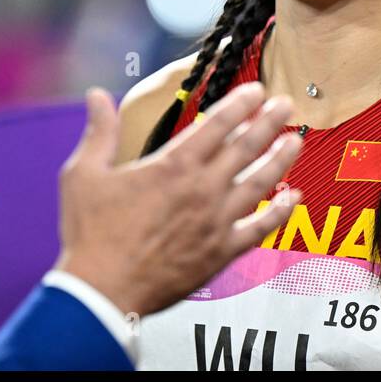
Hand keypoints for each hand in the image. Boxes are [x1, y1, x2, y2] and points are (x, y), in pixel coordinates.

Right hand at [52, 82, 302, 317]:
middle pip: (247, 147)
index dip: (241, 103)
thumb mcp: (84, 174)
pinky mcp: (221, 251)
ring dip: (281, 159)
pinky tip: (293, 199)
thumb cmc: (90, 235)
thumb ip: (99, 132)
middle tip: (286, 105)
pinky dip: (280, 213)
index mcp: (173, 166)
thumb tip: (98, 96)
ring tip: (296, 141)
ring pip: (260, 183)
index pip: (218, 124)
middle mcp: (202, 189)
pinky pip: (259, 228)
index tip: (256, 91)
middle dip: (270, 122)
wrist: (102, 291)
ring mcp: (216, 221)